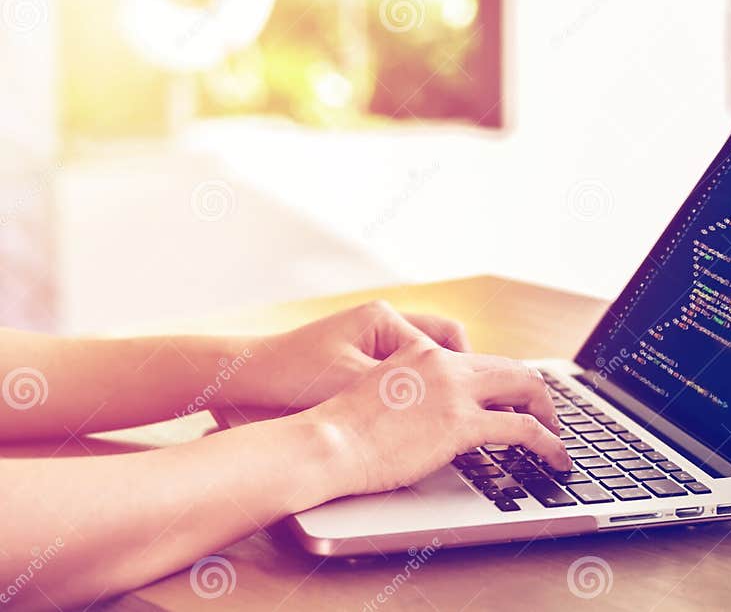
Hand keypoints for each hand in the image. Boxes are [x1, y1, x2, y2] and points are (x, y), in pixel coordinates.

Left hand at [228, 301, 469, 410]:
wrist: (246, 380)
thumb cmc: (295, 376)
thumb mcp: (353, 382)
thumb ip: (401, 388)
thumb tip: (448, 402)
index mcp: (383, 317)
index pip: (445, 340)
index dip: (464, 371)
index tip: (479, 397)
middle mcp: (381, 322)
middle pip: (443, 343)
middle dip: (462, 371)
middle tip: (477, 401)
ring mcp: (372, 340)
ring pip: (425, 359)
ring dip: (441, 381)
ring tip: (452, 411)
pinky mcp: (361, 361)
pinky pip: (405, 372)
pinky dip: (417, 390)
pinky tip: (418, 417)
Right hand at [307, 339, 570, 494]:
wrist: (325, 443)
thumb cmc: (337, 429)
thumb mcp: (376, 395)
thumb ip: (409, 395)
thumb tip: (426, 419)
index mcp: (420, 353)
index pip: (477, 359)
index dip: (502, 381)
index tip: (512, 399)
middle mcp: (443, 363)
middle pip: (510, 365)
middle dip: (534, 391)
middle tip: (545, 415)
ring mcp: (454, 390)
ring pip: (525, 387)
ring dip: (547, 412)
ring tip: (557, 436)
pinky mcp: (461, 423)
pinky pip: (523, 427)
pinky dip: (548, 441)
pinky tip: (555, 456)